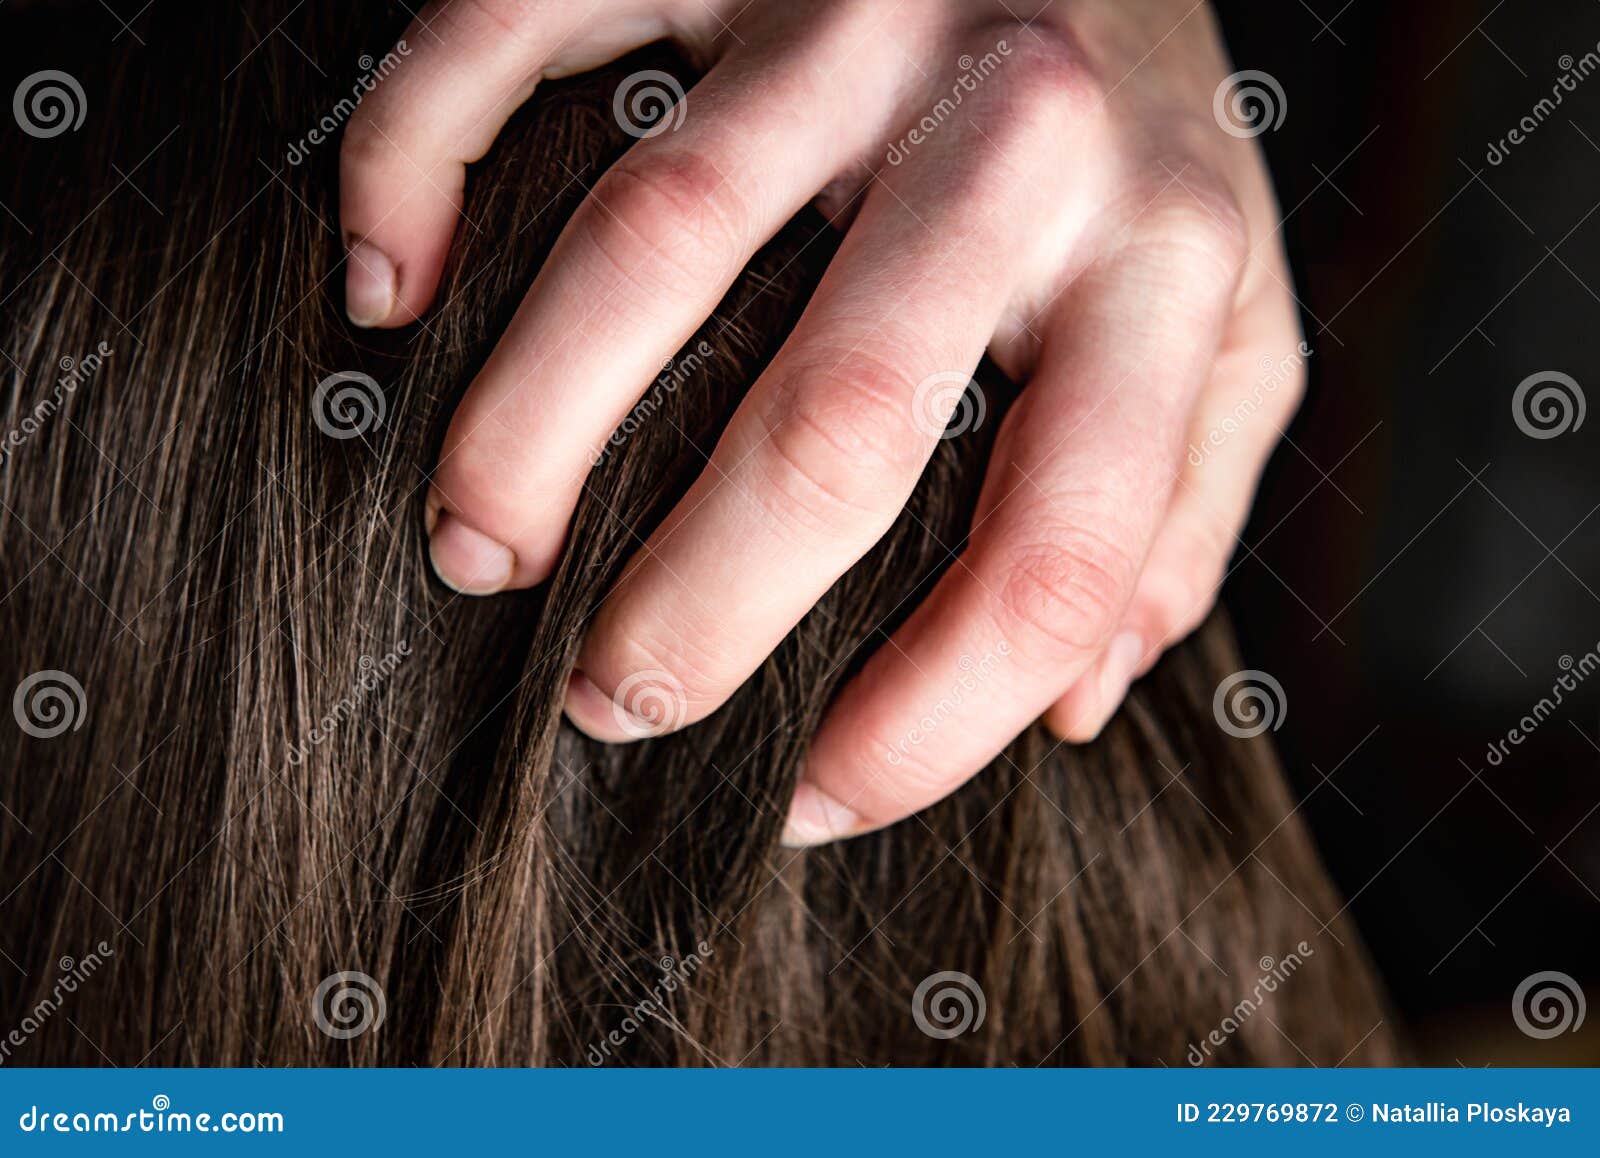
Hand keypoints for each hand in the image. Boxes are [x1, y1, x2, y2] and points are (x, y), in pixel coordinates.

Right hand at [339, 0, 1304, 844]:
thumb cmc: (1144, 136)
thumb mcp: (1230, 316)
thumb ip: (1185, 502)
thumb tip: (1085, 698)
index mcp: (1160, 260)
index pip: (1054, 556)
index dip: (928, 724)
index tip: (815, 798)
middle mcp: (1014, 133)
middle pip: (832, 426)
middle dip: (694, 610)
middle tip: (612, 702)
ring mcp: (851, 15)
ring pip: (649, 246)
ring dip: (525, 431)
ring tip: (476, 550)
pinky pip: (515, 38)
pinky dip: (417, 165)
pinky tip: (392, 286)